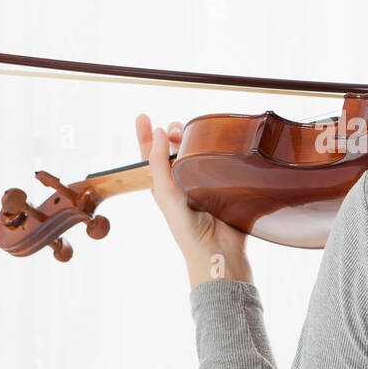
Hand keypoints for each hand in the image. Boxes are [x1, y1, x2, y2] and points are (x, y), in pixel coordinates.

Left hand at [135, 114, 252, 288]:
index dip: (147, 136)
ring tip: (194, 134)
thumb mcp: (167, 195)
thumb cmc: (188, 230)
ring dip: (195, 141)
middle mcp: (182, 185)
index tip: (143, 116)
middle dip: (173, 134)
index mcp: (164, 187)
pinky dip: (218, 153)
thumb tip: (158, 133)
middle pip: (175, 151)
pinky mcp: (224, 188)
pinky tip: (220, 145)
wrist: (219, 252)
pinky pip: (219, 164)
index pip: (152, 156)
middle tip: (176, 128)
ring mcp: (203, 185)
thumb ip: (160, 164)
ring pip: (197, 155)